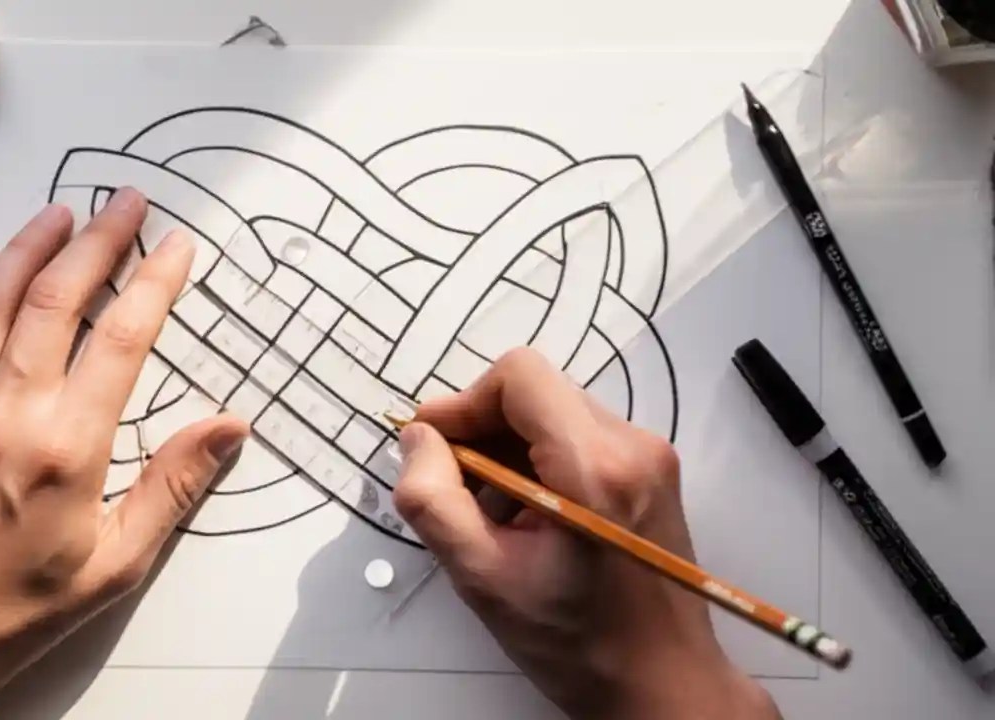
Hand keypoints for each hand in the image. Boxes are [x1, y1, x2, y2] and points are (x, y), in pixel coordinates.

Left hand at [0, 189, 248, 719]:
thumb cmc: (17, 607)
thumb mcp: (116, 560)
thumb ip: (173, 486)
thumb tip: (227, 429)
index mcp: (67, 448)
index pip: (122, 337)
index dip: (153, 281)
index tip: (174, 247)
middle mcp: (6, 414)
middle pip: (58, 299)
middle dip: (98, 241)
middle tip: (124, 204)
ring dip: (29, 247)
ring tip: (59, 215)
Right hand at [393, 349, 778, 719]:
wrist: (663, 684)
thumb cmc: (578, 644)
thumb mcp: (483, 578)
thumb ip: (434, 500)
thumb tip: (418, 439)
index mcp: (596, 467)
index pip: (520, 376)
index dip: (464, 403)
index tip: (433, 447)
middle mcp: (632, 445)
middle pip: (536, 393)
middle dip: (482, 430)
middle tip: (454, 488)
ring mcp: (649, 456)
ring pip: (554, 414)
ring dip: (507, 449)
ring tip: (491, 514)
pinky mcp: (652, 472)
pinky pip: (579, 438)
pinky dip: (539, 463)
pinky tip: (526, 518)